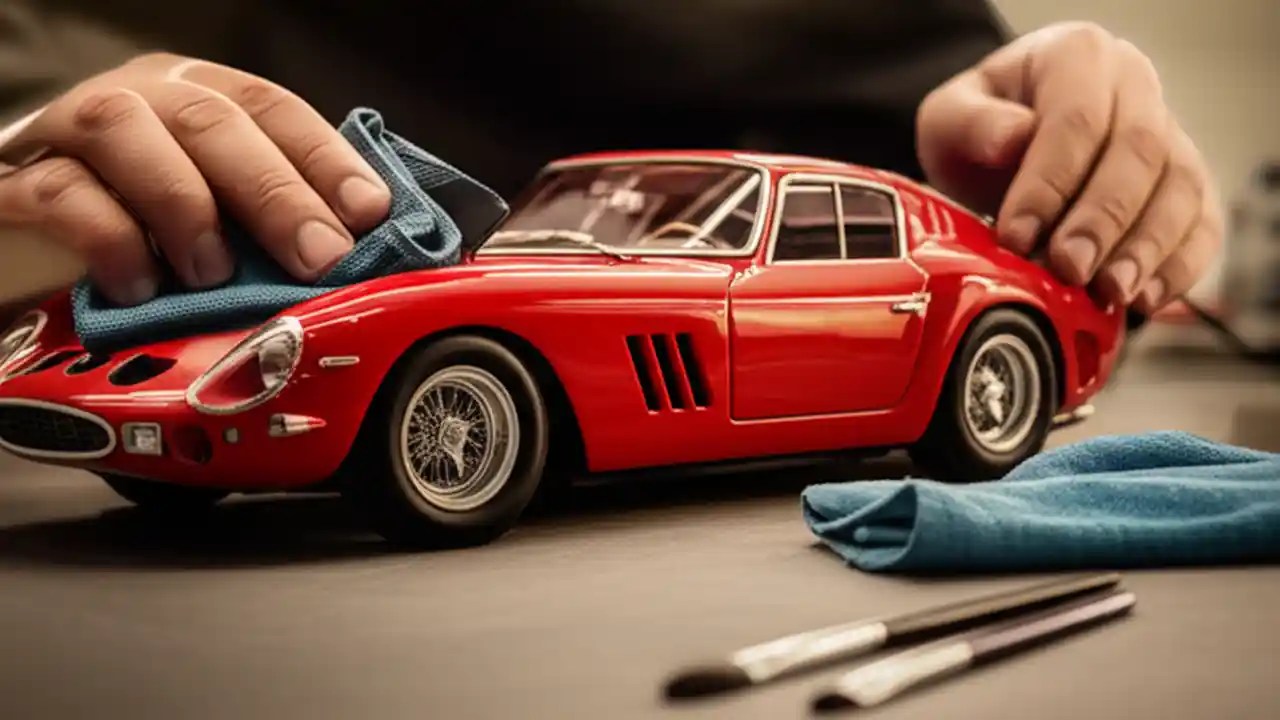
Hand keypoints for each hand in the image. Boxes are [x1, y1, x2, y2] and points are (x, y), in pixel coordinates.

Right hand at [0, 53, 391, 305]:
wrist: (29, 243)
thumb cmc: (143, 230)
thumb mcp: (220, 219)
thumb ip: (274, 224)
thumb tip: (359, 260)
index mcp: (199, 98)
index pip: (272, 108)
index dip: (325, 158)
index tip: (369, 213)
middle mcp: (141, 101)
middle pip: (212, 121)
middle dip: (275, 191)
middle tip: (318, 256)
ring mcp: (73, 135)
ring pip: (125, 131)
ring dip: (185, 204)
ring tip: (213, 273)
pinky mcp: (19, 184)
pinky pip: (60, 192)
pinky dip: (110, 240)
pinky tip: (141, 287)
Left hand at [916, 22, 1221, 313]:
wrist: (1001, 148)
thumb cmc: (979, 130)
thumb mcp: (950, 116)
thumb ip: (970, 124)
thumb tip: (1013, 139)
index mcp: (1077, 57)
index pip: (1077, 119)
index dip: (1049, 183)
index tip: (1017, 236)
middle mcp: (1134, 88)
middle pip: (1138, 154)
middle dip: (1101, 221)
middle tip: (1068, 270)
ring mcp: (1168, 136)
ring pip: (1180, 189)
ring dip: (1146, 249)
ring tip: (1108, 292)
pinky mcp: (1185, 187)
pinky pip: (1202, 225)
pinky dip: (1179, 267)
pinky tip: (1145, 299)